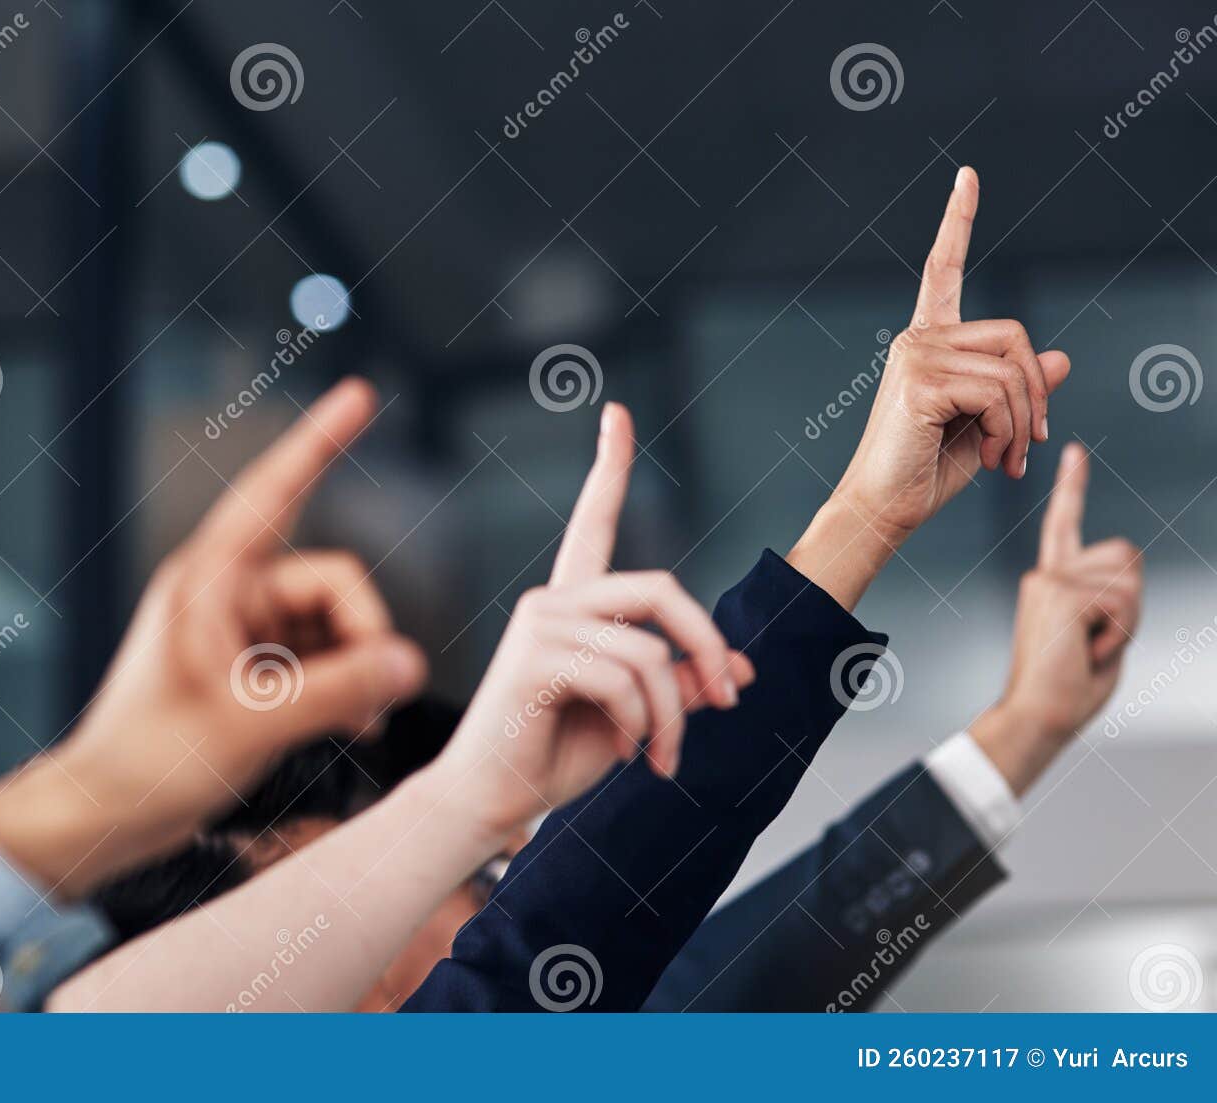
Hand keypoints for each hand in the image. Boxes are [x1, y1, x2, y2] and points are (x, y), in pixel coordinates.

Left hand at [0, 378, 428, 895]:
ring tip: (351, 723)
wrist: (103, 818)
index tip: (359, 395)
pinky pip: (324, 659)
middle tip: (368, 702)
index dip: (320, 441)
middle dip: (363, 636)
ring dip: (356, 670)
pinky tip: (345, 724)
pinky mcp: (255, 672)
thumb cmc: (144, 762)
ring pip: (335, 626)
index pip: (275, 491)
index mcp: (210, 581)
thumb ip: (336, 691)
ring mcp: (244, 635)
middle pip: (333, 583)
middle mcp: (230, 596)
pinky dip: (343, 688)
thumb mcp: (248, 724)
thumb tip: (408, 664)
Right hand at [434, 403, 753, 831]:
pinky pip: (625, 679)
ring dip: (673, 714)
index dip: (609, 466)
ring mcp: (541, 624)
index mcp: (573, 606)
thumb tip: (738, 672)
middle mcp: (554, 601)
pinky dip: (642, 725)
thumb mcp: (635, 719)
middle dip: (708, 643)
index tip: (616, 414)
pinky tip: (626, 752)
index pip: (594, 522)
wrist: (489, 803)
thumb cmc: (551, 757)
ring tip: (661, 757)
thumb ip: (678, 687)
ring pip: (650, 651)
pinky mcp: (535, 657)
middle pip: (661, 589)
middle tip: (731, 698)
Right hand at [793, 167, 1072, 608]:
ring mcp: (915, 354)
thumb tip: (1058, 357)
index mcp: (928, 341)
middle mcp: (917, 338)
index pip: (942, 269)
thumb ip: (1018, 387)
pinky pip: (996, 393)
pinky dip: (1006, 432)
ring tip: (1004, 460)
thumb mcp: (988, 424)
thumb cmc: (928, 470)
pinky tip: (988, 458)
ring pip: (1012, 368)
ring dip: (1022, 424)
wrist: (885, 508)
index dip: (957, 220)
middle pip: (1015, 334)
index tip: (967, 176)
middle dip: (1035, 393)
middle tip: (1028, 445)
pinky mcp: (919, 381)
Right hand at [971, 443, 1142, 794]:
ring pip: (1128, 578)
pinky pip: (1121, 602)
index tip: (1074, 452)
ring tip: (1090, 647)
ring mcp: (1049, 579)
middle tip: (1100, 638)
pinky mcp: (1058, 592)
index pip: (1064, 523)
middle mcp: (1046, 573)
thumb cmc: (1066, 688)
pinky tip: (1085, 651)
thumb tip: (1124, 575)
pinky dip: (1117, 634)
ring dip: (1126, 620)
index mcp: (1051, 581)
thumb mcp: (1097, 635)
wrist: (1037, 715)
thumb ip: (1107, 601)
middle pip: (1126, 555)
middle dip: (1133, 599)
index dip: (1072, 485)